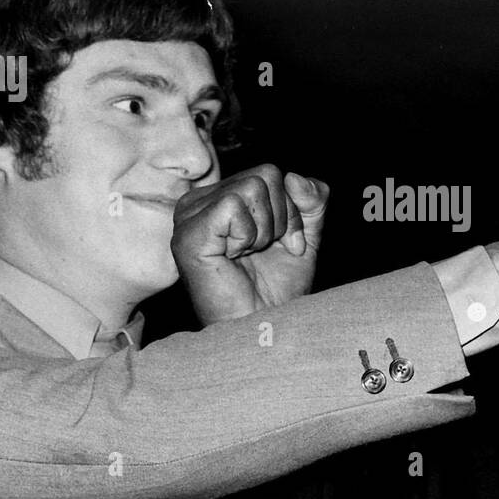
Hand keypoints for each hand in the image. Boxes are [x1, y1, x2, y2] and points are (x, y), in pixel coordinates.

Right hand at [171, 165, 329, 324]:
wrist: (264, 326)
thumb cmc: (278, 288)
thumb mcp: (306, 234)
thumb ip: (311, 200)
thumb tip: (295, 177)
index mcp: (220, 196)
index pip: (271, 172)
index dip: (291, 209)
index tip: (285, 244)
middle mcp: (200, 201)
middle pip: (265, 175)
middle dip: (280, 219)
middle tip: (264, 251)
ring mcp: (189, 216)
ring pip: (252, 187)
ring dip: (263, 230)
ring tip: (248, 256)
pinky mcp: (187, 234)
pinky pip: (233, 205)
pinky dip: (247, 235)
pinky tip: (234, 257)